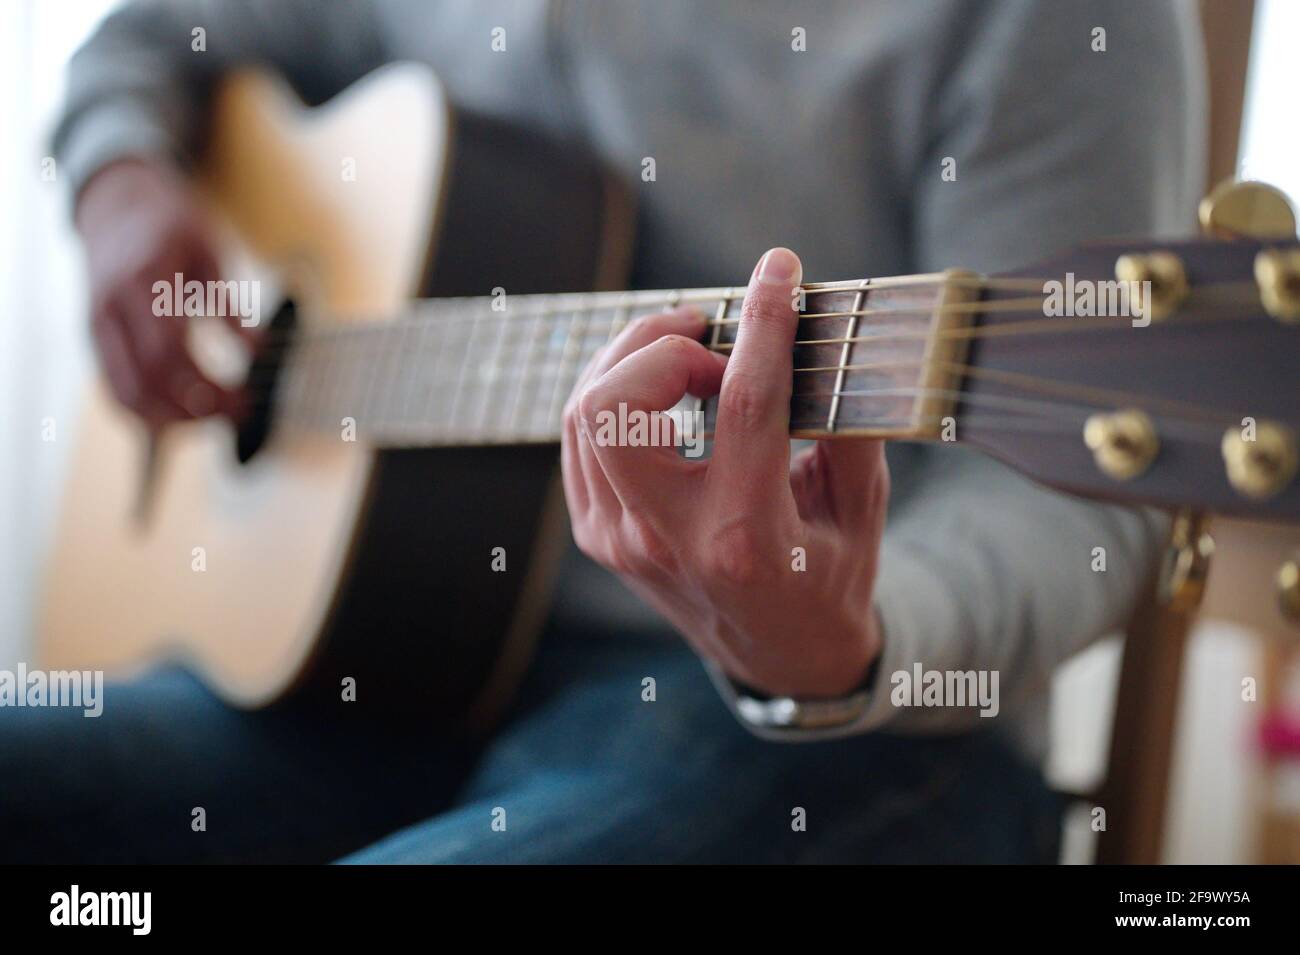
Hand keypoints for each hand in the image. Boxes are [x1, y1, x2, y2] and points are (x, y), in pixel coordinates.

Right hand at [76, 159, 248, 425]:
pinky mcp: (93, 338)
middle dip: (194, 409)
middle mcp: (110, 306)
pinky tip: (180, 416)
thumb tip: (258, 350)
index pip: (169, 351)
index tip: (245, 400)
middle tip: (235, 414)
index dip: (208, 385)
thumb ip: (229, 303)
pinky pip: (113, 388)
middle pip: (147, 380)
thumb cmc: (170, 226)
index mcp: (142, 280)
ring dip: (170, 420)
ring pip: (124, 394)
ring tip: (211, 421)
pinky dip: (147, 411)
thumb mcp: (209, 251)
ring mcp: (95, 325)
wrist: (116, 206)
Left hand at [562, 248, 886, 698]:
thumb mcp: (861, 506)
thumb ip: (844, 422)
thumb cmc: (830, 574)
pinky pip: (580, 437)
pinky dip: (616, 393)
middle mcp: (669, 541)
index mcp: (747, 538)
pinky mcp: (598, 534)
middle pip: (615, 406)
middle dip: (659, 345)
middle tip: (710, 340)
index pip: (741, 403)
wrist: (781, 655)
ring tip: (691, 356)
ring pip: (584, 413)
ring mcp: (619, 541)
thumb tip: (821, 334)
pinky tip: (662, 389)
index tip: (778, 270)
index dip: (761, 322)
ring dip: (634, 360)